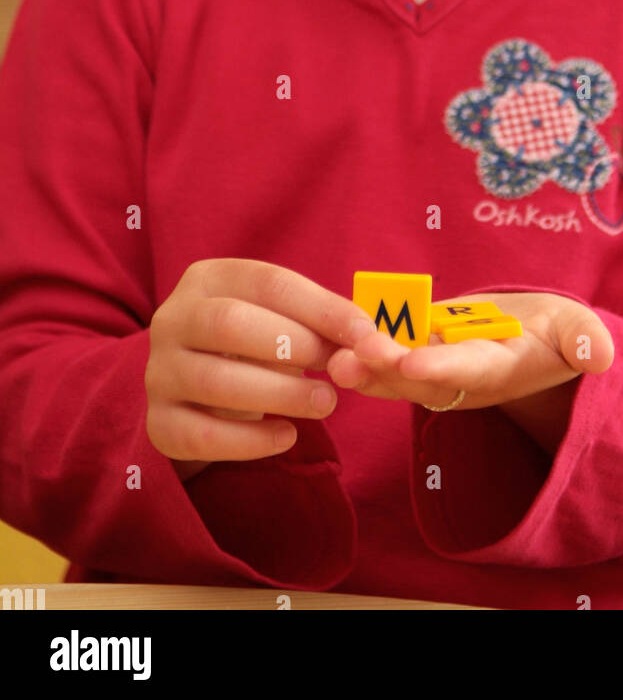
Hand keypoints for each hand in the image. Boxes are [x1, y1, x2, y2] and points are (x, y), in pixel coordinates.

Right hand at [145, 259, 376, 475]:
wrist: (198, 392)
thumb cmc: (253, 345)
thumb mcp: (281, 321)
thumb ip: (319, 325)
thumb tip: (368, 341)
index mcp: (207, 278)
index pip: (267, 282)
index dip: (321, 307)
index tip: (364, 335)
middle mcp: (173, 318)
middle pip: (229, 324)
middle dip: (291, 346)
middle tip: (337, 370)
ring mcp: (159, 372)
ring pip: (214, 380)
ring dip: (278, 394)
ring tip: (324, 403)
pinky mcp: (158, 423)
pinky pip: (200, 434)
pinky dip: (248, 440)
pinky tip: (287, 436)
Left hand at [325, 291, 613, 411]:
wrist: (534, 339)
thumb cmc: (558, 334)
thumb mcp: (578, 332)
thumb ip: (586, 342)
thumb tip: (605, 354)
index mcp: (498, 369)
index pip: (466, 370)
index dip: (439, 367)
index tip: (411, 365)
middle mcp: (459, 376)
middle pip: (418, 378)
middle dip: (385, 371)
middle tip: (352, 359)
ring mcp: (434, 365)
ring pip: (392, 370)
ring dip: (362, 366)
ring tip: (334, 356)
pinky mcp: (415, 348)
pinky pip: (383, 347)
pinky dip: (357, 341)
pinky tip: (329, 329)